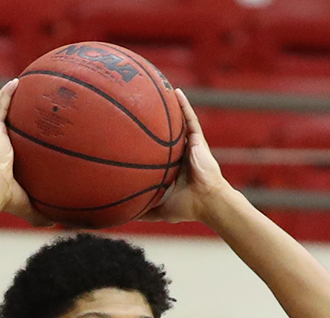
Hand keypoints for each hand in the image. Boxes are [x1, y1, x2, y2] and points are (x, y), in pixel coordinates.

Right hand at [0, 79, 53, 226]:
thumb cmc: (8, 199)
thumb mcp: (29, 205)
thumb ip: (41, 212)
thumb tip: (55, 224)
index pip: (4, 141)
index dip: (9, 132)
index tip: (19, 125)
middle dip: (6, 108)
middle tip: (17, 98)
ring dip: (6, 96)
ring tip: (16, 83)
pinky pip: (1, 107)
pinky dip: (7, 94)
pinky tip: (15, 82)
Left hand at [140, 88, 234, 224]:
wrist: (208, 202)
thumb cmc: (187, 207)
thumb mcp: (159, 208)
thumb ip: (143, 209)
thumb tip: (121, 215)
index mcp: (171, 167)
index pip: (157, 151)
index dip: (146, 141)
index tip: (130, 132)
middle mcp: (180, 154)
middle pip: (165, 133)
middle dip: (154, 120)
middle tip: (139, 105)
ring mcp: (190, 146)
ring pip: (177, 122)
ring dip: (169, 107)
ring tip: (156, 90)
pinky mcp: (199, 141)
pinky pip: (190, 119)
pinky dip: (184, 105)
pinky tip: (176, 92)